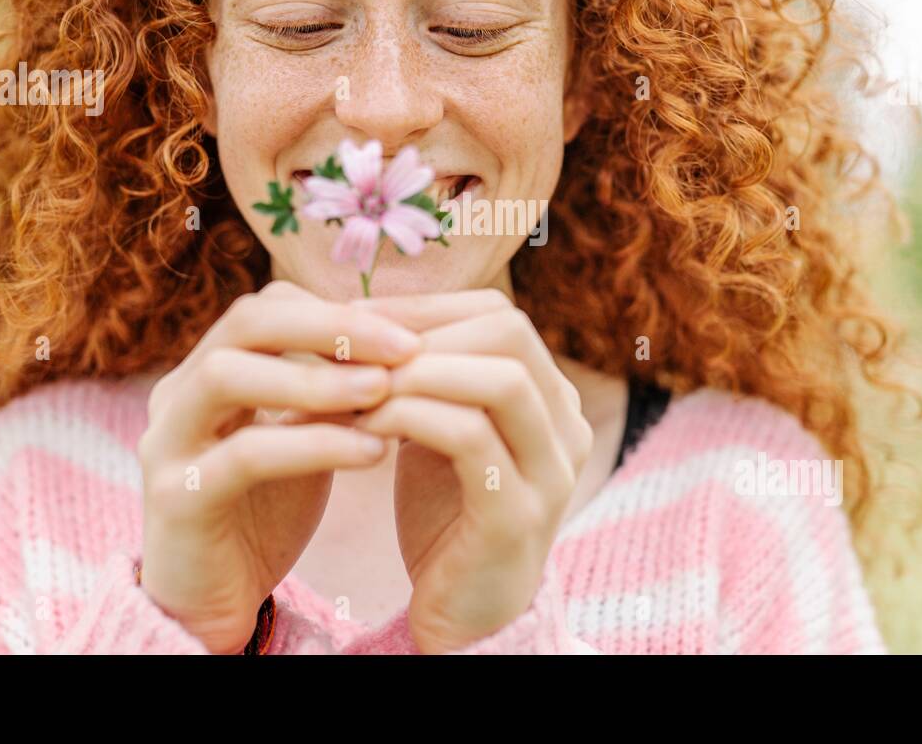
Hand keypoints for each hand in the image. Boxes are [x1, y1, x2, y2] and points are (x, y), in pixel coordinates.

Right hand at [137, 280, 420, 653]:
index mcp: (208, 369)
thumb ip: (335, 392)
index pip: (271, 305)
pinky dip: (314, 445)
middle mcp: (177, 393)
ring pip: (229, 376)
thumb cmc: (264, 510)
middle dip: (332, 327)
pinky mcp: (176, 498)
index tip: (409, 331)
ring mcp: (166, 443)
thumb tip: (407, 342)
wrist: (214, 601)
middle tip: (406, 346)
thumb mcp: (306, 437)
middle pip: (246, 321)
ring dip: (316, 378)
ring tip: (385, 390)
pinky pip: (244, 454)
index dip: (340, 310)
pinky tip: (373, 454)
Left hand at [353, 289, 592, 653]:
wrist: (462, 614)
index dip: (427, 307)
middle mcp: (567, 426)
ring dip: (417, 372)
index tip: (357, 317)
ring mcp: (552, 472)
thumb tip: (362, 309)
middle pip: (511, 331)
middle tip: (354, 348)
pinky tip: (367, 425)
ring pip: (501, 379)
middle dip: (422, 331)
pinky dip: (412, 417)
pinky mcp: (518, 516)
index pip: (501, 313)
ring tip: (358, 385)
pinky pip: (471, 439)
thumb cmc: (446, 514)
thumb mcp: (441, 430)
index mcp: (552, 398)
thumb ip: (427, 376)